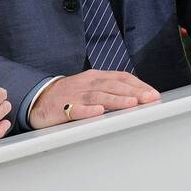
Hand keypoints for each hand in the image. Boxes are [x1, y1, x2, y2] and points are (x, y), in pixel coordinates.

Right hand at [31, 70, 159, 127]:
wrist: (36, 99)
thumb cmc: (67, 95)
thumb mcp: (90, 87)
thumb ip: (110, 90)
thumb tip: (137, 98)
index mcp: (94, 77)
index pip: (120, 77)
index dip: (138, 85)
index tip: (153, 94)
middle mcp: (86, 84)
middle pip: (112, 86)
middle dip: (133, 92)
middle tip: (150, 99)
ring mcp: (74, 95)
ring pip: (98, 96)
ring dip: (116, 100)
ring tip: (132, 104)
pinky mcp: (62, 108)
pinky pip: (75, 109)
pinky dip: (87, 110)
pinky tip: (98, 112)